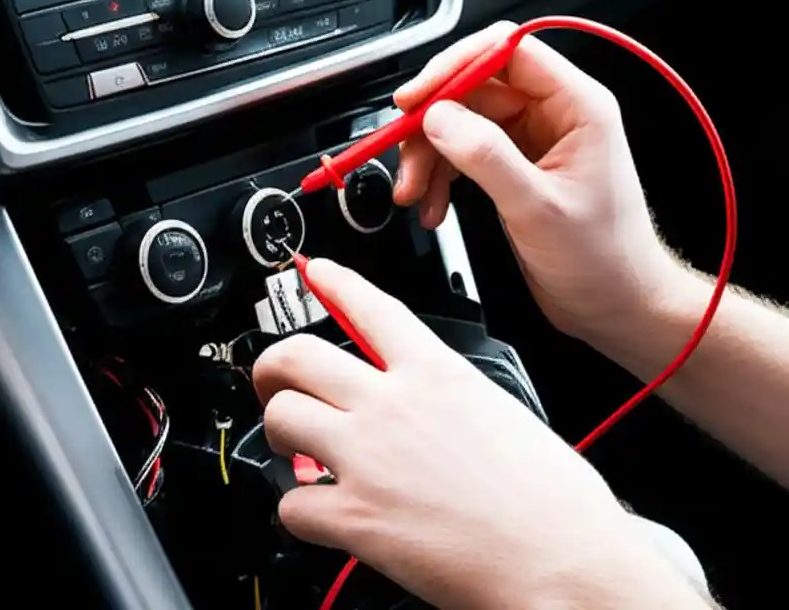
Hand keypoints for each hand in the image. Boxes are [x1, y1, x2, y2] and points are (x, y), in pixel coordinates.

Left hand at [253, 259, 707, 608]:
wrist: (567, 564)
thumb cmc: (557, 505)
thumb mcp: (508, 416)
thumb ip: (452, 401)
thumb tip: (430, 413)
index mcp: (439, 376)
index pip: (371, 308)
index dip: (334, 284)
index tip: (314, 273)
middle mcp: (393, 406)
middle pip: (298, 356)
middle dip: (271, 369)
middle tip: (273, 385)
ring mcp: (367, 457)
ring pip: (279, 418)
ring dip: (279, 436)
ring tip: (295, 452)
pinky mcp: (354, 516)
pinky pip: (291, 505)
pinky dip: (297, 512)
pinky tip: (320, 516)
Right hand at [392, 21, 682, 342]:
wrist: (617, 305)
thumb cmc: (603, 260)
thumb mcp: (538, 208)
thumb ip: (486, 157)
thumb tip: (439, 117)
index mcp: (577, 106)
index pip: (506, 51)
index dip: (454, 66)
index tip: (415, 98)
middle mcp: (554, 115)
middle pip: (472, 88)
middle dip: (430, 123)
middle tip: (404, 155)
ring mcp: (531, 141)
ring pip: (459, 123)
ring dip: (428, 156)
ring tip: (415, 195)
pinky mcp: (513, 168)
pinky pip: (462, 154)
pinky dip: (438, 177)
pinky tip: (433, 205)